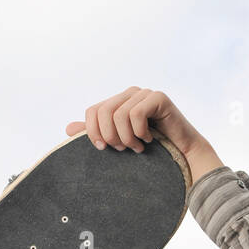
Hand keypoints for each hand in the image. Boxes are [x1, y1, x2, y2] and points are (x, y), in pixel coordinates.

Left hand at [66, 86, 212, 159]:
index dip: (92, 131)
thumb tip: (67, 128)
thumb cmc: (149, 149)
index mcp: (118, 102)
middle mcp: (130, 94)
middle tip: (122, 149)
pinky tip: (149, 140)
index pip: (93, 110)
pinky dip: (139, 132)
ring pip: (119, 114)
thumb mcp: (117, 142)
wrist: (181, 154)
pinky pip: (136, 113)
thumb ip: (95, 134)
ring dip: (127, 137)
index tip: (102, 148)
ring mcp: (145, 93)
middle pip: (103, 111)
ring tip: (137, 147)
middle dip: (109, 136)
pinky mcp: (159, 97)